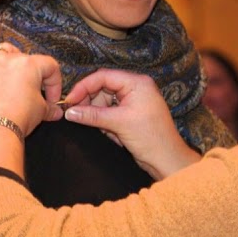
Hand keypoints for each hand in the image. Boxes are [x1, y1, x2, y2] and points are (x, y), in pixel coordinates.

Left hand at [0, 43, 63, 135]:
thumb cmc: (17, 118)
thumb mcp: (40, 112)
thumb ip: (49, 107)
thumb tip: (55, 111)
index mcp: (30, 65)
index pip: (50, 66)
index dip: (55, 84)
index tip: (51, 99)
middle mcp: (10, 58)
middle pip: (28, 60)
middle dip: (34, 77)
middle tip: (34, 94)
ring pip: (5, 51)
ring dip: (12, 61)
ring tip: (14, 78)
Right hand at [62, 69, 199, 178]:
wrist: (167, 160)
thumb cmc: (151, 138)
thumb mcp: (118, 123)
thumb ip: (92, 115)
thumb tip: (70, 112)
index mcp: (136, 82)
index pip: (103, 76)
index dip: (84, 87)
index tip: (70, 101)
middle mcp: (135, 88)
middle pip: (102, 88)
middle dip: (91, 103)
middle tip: (77, 115)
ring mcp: (134, 101)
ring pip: (105, 102)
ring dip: (100, 116)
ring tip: (107, 131)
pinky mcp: (131, 114)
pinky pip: (111, 113)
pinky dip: (107, 123)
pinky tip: (113, 135)